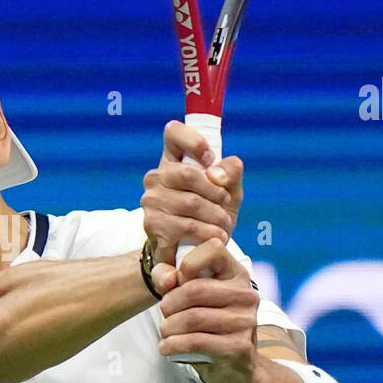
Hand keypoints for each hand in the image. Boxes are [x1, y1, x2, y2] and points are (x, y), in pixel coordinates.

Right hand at [142, 120, 243, 269]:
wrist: (192, 250)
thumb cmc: (210, 213)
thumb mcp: (228, 191)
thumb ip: (230, 174)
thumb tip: (216, 174)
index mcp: (173, 160)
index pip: (174, 133)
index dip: (193, 141)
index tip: (210, 159)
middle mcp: (156, 177)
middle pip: (188, 174)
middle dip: (215, 192)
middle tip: (225, 204)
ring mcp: (151, 201)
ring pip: (191, 203)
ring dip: (216, 217)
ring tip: (224, 226)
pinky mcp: (152, 226)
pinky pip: (187, 226)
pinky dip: (207, 233)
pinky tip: (214, 237)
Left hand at [155, 237, 258, 379]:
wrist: (235, 369)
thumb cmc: (208, 326)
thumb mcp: (192, 297)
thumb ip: (172, 279)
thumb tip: (166, 279)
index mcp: (236, 274)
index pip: (213, 248)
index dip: (186, 263)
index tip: (176, 283)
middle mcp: (246, 294)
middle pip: (194, 290)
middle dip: (169, 304)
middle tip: (164, 316)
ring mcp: (245, 321)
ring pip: (192, 318)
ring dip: (168, 328)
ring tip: (165, 332)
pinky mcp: (239, 346)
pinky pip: (195, 341)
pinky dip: (172, 345)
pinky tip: (166, 347)